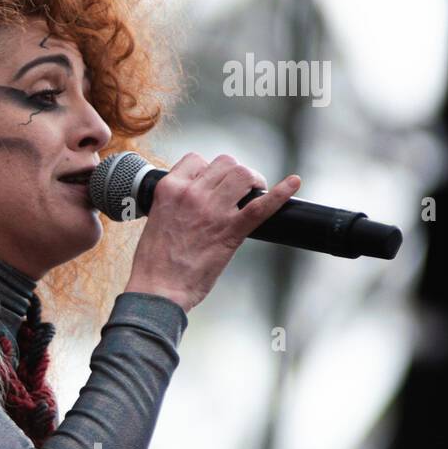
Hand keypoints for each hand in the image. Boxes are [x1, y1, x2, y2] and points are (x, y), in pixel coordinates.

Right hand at [123, 152, 300, 313]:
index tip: (211, 183)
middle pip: (225, 163)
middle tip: (239, 189)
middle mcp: (191, 194)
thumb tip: (193, 199)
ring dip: (252, 180)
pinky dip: (281, 193)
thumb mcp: (156, 219)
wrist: (158, 288)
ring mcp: (212, 211)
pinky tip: (293, 183)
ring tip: (254, 192)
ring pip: (242, 174)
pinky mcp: (231, 231)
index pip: (195, 160)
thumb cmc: (154, 262)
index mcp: (169, 189)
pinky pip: (261, 205)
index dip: (207, 170)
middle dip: (234, 173)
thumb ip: (175, 202)